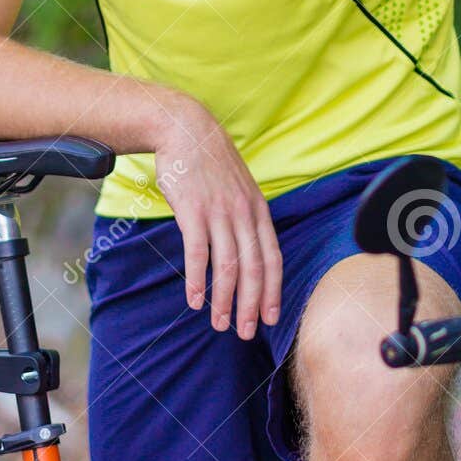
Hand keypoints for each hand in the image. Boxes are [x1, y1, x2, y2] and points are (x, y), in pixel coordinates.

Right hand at [153, 98, 282, 339]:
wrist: (186, 128)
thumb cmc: (211, 162)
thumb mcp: (240, 186)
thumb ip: (246, 216)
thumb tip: (249, 250)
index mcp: (258, 209)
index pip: (273, 258)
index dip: (274, 291)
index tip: (271, 317)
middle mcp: (243, 213)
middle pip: (253, 269)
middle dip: (251, 305)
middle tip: (244, 332)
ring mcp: (219, 212)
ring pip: (227, 266)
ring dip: (223, 300)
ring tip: (219, 323)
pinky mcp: (193, 211)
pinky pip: (198, 254)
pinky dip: (198, 281)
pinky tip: (194, 300)